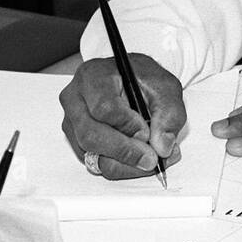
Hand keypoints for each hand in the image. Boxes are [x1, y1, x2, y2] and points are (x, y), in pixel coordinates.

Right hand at [59, 54, 184, 179]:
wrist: (130, 80)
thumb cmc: (142, 78)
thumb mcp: (165, 86)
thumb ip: (169, 114)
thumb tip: (162, 147)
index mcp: (94, 76)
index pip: (104, 107)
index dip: (127, 125)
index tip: (147, 133)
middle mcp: (75, 98)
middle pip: (90, 135)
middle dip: (125, 152)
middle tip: (151, 158)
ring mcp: (72, 121)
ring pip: (91, 154)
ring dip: (125, 164)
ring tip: (151, 159)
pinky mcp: (76, 139)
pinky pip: (93, 162)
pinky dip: (120, 166)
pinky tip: (139, 159)